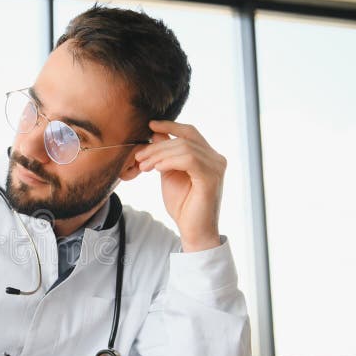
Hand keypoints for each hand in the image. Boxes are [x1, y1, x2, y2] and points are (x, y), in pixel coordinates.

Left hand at [134, 120, 225, 251]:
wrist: (193, 231)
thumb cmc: (183, 205)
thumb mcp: (169, 174)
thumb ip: (166, 154)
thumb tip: (156, 133)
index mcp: (208, 156)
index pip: (190, 132)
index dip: (171, 125)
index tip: (151, 125)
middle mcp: (216, 158)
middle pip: (184, 139)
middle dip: (157, 146)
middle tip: (139, 157)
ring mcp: (216, 167)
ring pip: (185, 147)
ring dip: (159, 154)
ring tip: (144, 166)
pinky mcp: (211, 178)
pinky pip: (189, 159)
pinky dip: (169, 161)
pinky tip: (156, 168)